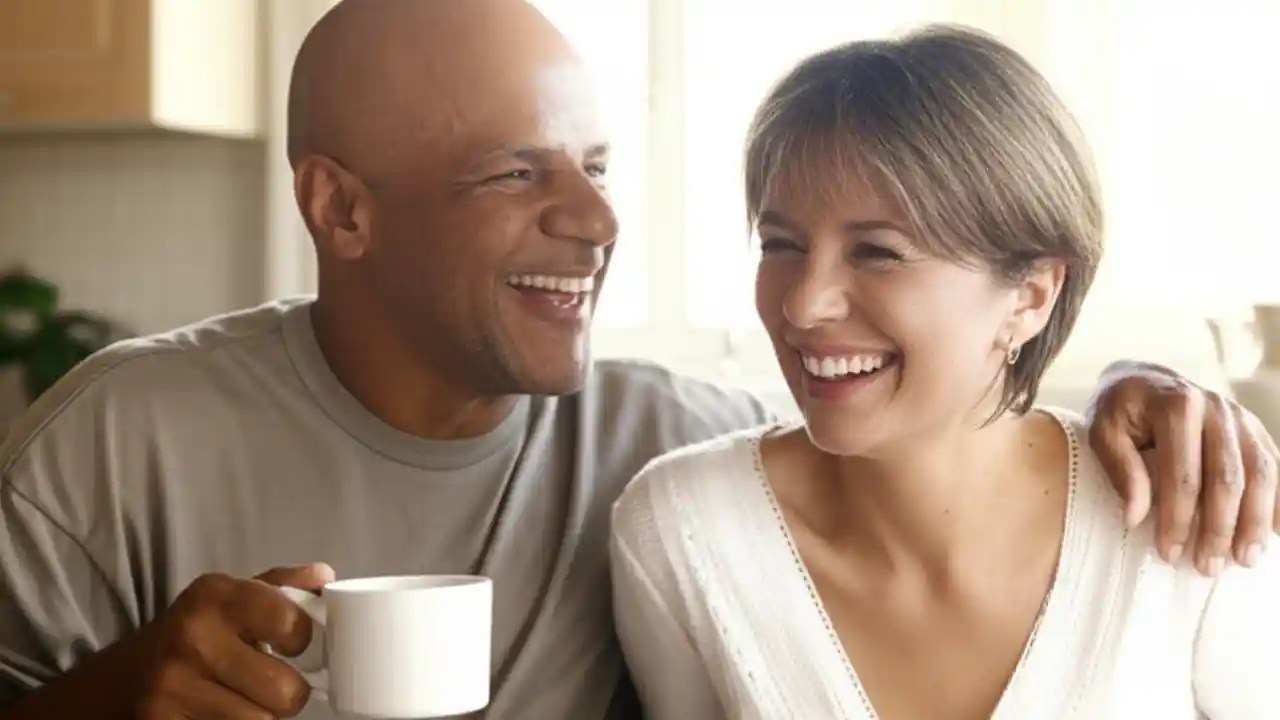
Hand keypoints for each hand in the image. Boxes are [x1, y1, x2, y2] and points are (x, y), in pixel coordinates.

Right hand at [127, 562, 333, 718]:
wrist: (118, 681)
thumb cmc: (192, 635)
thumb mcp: (229, 598)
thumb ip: (281, 586)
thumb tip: (323, 577)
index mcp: (215, 596)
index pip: (292, 626)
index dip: (302, 641)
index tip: (293, 645)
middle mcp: (192, 638)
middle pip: (285, 691)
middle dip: (289, 694)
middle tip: (273, 686)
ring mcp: (173, 688)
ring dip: (263, 717)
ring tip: (245, 701)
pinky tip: (221, 714)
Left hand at [1088, 362, 1278, 574]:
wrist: (1143, 378)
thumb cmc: (1119, 410)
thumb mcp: (1103, 431)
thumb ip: (1120, 470)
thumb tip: (1135, 518)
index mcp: (1176, 406)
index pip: (1183, 474)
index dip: (1178, 518)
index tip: (1169, 553)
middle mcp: (1216, 408)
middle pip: (1227, 478)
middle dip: (1219, 528)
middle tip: (1209, 567)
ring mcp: (1241, 416)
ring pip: (1260, 473)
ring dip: (1254, 521)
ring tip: (1245, 559)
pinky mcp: (1254, 427)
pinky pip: (1274, 465)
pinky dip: (1277, 501)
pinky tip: (1274, 532)